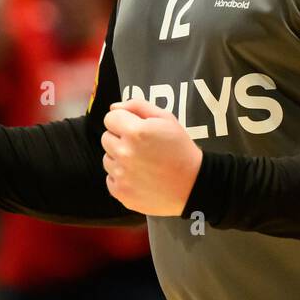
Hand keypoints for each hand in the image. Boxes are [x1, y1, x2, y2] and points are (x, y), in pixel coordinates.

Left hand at [101, 98, 201, 215]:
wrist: (192, 184)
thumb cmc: (180, 149)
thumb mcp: (166, 118)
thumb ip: (138, 106)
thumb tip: (114, 107)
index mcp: (135, 132)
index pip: (110, 118)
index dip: (123, 121)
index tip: (135, 128)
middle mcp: (124, 153)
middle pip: (106, 138)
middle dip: (120, 138)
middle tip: (141, 146)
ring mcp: (121, 175)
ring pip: (107, 159)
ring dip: (119, 158)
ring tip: (141, 162)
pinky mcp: (121, 192)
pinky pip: (110, 178)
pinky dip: (121, 177)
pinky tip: (139, 176)